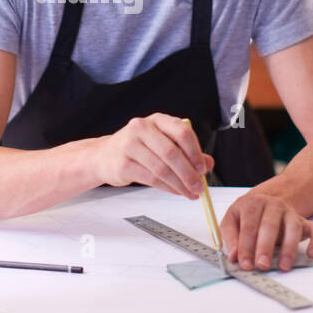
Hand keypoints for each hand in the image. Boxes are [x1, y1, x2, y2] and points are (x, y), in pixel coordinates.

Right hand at [95, 114, 213, 198]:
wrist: (104, 156)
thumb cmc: (138, 148)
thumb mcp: (163, 143)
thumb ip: (187, 152)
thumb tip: (209, 163)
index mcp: (157, 120)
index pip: (182, 131)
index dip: (195, 152)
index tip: (203, 168)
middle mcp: (142, 128)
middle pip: (172, 153)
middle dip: (189, 173)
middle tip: (199, 186)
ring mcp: (130, 145)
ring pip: (162, 169)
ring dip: (180, 184)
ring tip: (190, 193)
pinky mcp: (124, 164)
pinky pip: (152, 179)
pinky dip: (168, 188)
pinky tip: (175, 191)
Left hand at [219, 188, 312, 271]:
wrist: (266, 203)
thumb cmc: (247, 216)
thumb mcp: (232, 221)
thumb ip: (230, 238)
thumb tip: (233, 257)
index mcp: (253, 203)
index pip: (249, 226)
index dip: (245, 246)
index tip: (245, 263)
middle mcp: (274, 205)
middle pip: (270, 225)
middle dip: (265, 247)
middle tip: (262, 265)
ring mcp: (290, 213)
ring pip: (293, 227)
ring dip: (289, 248)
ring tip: (283, 266)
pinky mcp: (304, 222)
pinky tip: (311, 254)